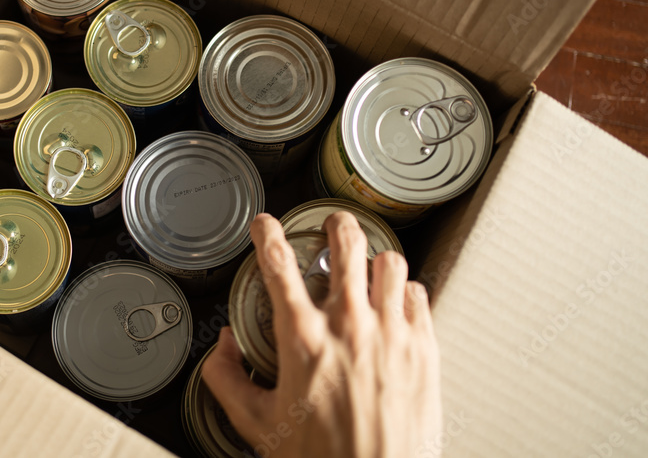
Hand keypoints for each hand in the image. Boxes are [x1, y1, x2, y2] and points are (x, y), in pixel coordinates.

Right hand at [202, 212, 442, 457]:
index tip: (265, 226)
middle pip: (346, 244)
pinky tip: (395, 301)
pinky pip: (418, 296)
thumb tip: (223, 348)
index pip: (279, 265)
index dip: (268, 234)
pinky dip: (404, 291)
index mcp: (303, 339)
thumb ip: (226, 379)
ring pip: (390, 262)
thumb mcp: (256, 423)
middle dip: (335, 224)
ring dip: (374, 257)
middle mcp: (349, 326)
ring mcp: (391, 334)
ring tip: (367, 264)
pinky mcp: (423, 349)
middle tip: (331, 226)